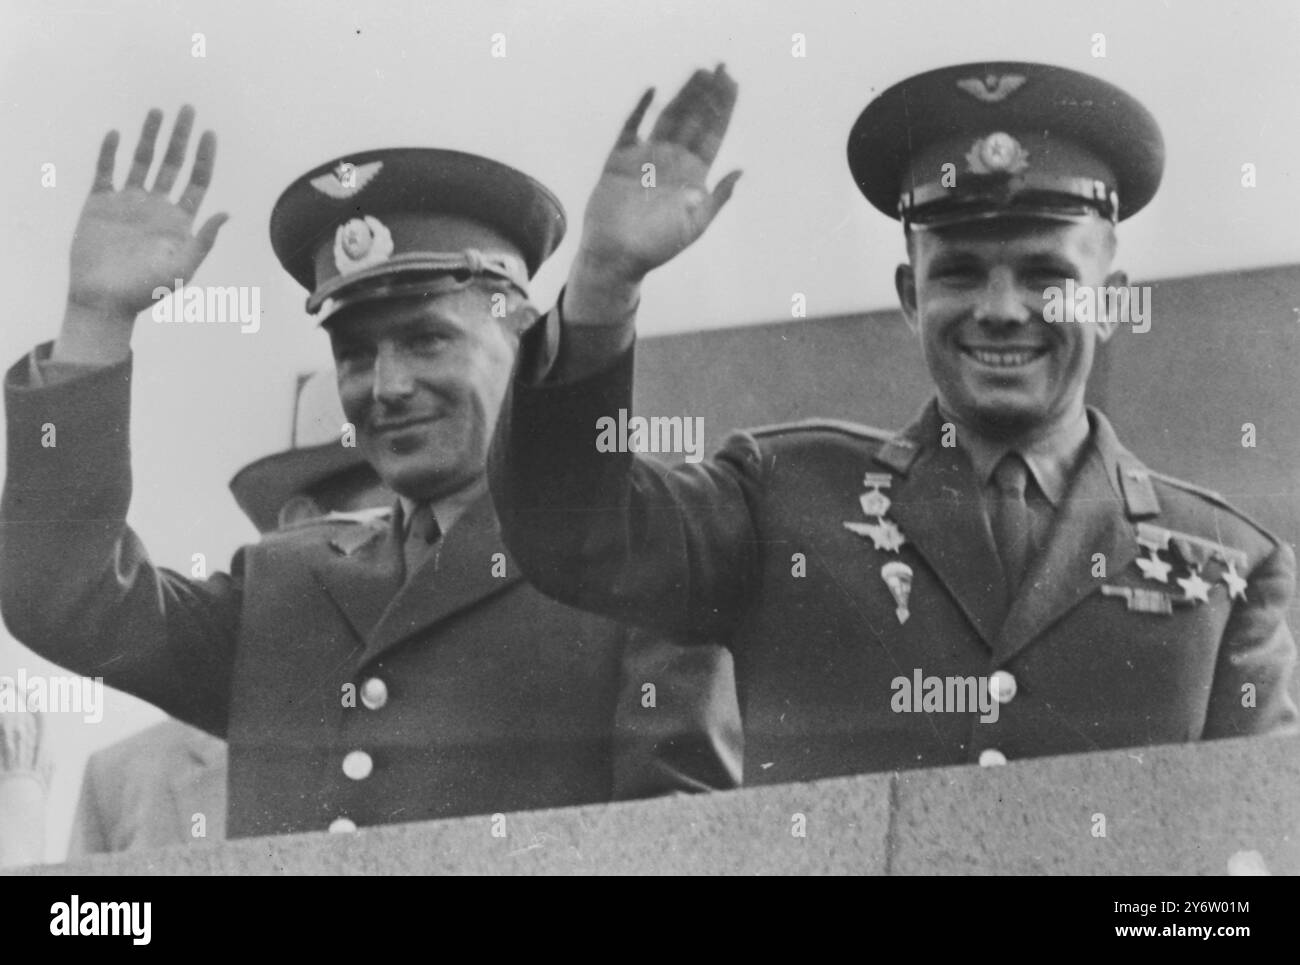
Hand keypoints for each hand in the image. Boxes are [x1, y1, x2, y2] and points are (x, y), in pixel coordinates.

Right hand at [67, 105, 227, 318]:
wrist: (104, 300)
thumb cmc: (147, 291)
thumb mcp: (183, 266)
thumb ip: (204, 239)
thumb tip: (227, 213)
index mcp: (179, 221)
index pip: (197, 181)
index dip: (204, 157)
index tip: (210, 132)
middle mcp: (156, 207)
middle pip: (172, 164)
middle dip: (180, 137)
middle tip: (188, 108)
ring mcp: (128, 203)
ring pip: (141, 161)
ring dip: (149, 136)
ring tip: (158, 111)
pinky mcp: (99, 204)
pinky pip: (106, 172)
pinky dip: (110, 153)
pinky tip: (117, 134)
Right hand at [574, 65, 740, 293]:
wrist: (615, 257)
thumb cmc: (657, 248)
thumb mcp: (696, 224)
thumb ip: (718, 196)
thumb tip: (741, 170)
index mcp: (693, 176)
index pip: (713, 133)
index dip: (724, 108)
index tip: (733, 82)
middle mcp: (672, 162)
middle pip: (693, 119)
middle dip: (707, 94)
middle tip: (720, 67)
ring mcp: (646, 158)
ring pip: (668, 117)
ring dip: (683, 95)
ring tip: (699, 72)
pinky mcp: (620, 159)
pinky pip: (632, 128)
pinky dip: (641, 109)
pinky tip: (653, 91)